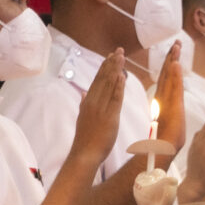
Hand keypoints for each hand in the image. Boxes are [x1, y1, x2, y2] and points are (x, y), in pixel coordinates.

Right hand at [71, 48, 126, 163]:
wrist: (84, 154)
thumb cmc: (85, 140)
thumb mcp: (82, 119)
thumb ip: (84, 104)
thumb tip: (84, 93)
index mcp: (87, 103)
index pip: (97, 81)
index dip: (104, 67)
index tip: (110, 56)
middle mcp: (93, 103)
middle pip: (103, 79)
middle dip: (111, 63)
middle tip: (118, 50)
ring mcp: (100, 109)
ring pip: (109, 85)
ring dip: (116, 70)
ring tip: (121, 57)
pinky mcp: (109, 117)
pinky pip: (115, 99)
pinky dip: (118, 87)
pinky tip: (122, 76)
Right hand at [154, 42, 186, 148]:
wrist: (161, 152)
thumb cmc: (164, 144)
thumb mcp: (170, 128)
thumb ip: (169, 119)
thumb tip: (170, 119)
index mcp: (163, 102)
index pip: (168, 80)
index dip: (170, 66)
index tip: (174, 52)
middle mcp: (162, 99)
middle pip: (167, 75)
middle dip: (172, 58)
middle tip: (177, 43)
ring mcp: (166, 101)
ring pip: (169, 77)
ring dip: (173, 61)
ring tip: (176, 46)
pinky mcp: (171, 106)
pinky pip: (173, 87)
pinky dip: (173, 74)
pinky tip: (175, 62)